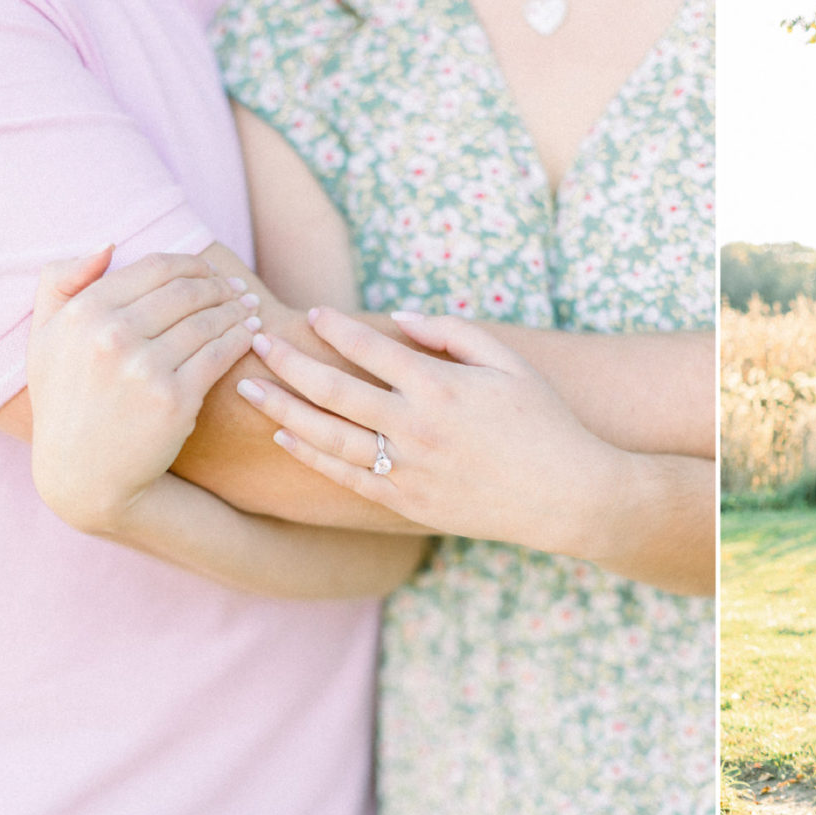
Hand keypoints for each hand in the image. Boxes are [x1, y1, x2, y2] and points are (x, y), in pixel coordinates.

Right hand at [27, 248, 258, 532]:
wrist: (84, 473)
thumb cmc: (67, 400)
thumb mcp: (44, 338)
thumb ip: (60, 282)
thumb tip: (109, 245)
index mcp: (82, 313)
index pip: (154, 268)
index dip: (192, 264)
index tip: (210, 271)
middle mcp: (111, 335)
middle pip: (186, 292)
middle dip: (219, 286)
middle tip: (238, 289)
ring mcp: (144, 368)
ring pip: (208, 321)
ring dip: (236, 309)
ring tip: (249, 307)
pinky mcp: (174, 399)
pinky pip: (219, 354)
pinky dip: (241, 338)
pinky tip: (251, 333)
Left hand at [236, 308, 622, 553]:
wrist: (567, 496)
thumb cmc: (545, 422)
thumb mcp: (509, 364)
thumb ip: (452, 333)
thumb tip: (397, 318)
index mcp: (442, 387)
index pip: (371, 348)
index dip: (336, 328)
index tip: (312, 313)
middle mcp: (416, 428)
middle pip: (333, 390)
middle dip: (288, 362)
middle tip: (254, 341)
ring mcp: (408, 469)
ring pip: (327, 436)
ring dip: (282, 409)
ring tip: (248, 388)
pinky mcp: (407, 501)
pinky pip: (345, 477)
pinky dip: (311, 455)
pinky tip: (285, 437)